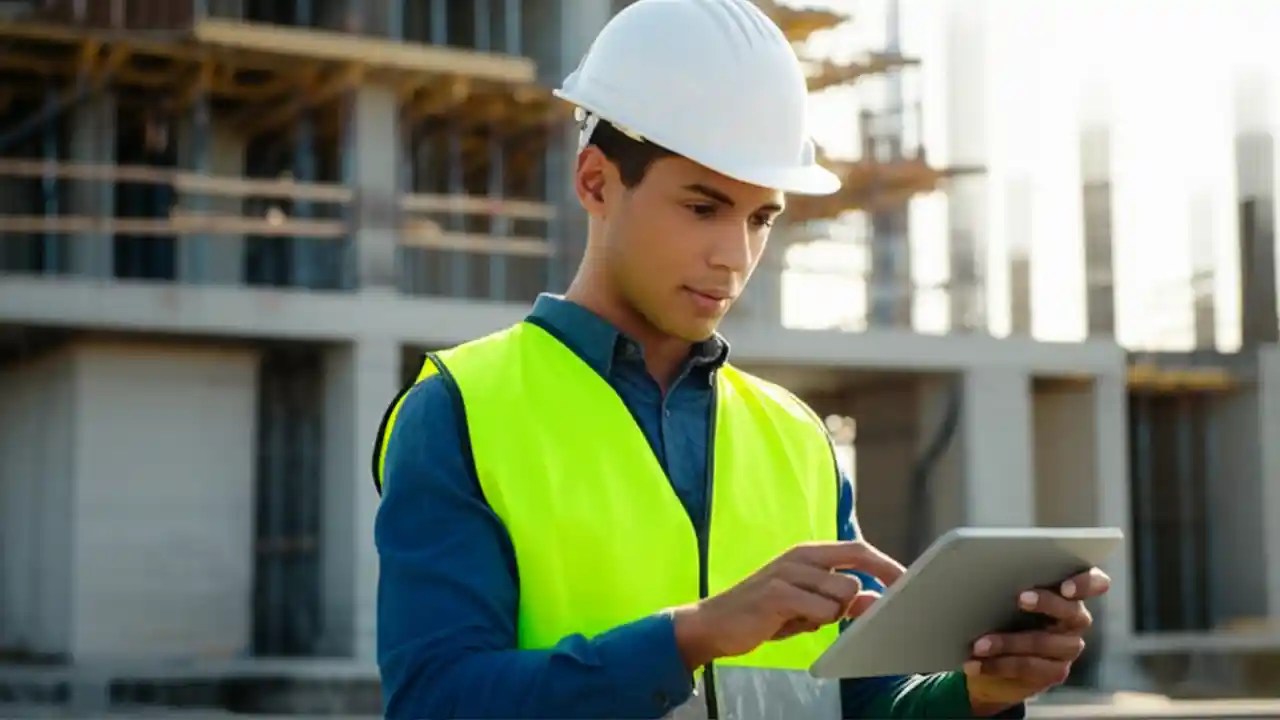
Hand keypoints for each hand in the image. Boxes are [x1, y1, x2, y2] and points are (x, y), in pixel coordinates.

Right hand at [671, 541, 904, 668]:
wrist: (714, 624)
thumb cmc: (763, 614)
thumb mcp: (807, 606)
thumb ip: (841, 601)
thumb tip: (878, 601)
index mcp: (808, 554)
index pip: (858, 549)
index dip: (886, 564)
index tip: (908, 581)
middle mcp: (800, 556)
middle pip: (857, 561)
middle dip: (877, 583)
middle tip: (882, 607)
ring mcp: (789, 572)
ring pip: (844, 592)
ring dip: (834, 613)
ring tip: (805, 619)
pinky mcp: (778, 593)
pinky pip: (823, 610)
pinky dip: (817, 622)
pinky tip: (793, 623)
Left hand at [963, 567, 1111, 716]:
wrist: (989, 661)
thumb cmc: (998, 615)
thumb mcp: (1003, 597)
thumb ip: (1008, 584)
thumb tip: (983, 571)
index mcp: (1068, 593)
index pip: (1094, 583)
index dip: (1086, 583)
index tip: (1067, 587)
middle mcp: (1075, 619)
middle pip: (1072, 611)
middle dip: (1046, 603)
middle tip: (1020, 599)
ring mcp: (1068, 647)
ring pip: (1044, 642)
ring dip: (1008, 642)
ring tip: (979, 645)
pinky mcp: (1056, 672)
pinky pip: (1030, 667)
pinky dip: (998, 665)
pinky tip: (976, 664)